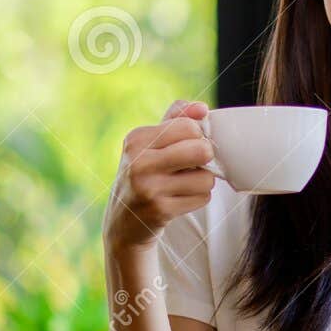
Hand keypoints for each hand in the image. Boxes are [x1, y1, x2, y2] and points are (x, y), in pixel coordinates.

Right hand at [103, 99, 215, 253]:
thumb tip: (202, 108)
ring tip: (183, 185)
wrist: (123, 221)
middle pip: (201, 149)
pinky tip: (179, 200)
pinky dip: (198, 198)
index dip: (197, 136)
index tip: (187, 145)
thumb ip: (176, 119)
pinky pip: (203, 198)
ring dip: (203, 182)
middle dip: (205, 157)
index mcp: (136, 139)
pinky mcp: (160, 210)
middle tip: (193, 164)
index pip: (189, 126)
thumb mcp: (151, 143)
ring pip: (206, 178)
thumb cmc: (144, 173)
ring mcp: (148, 187)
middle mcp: (139, 161)